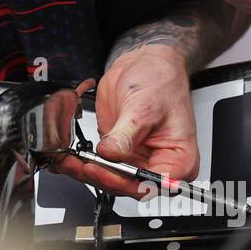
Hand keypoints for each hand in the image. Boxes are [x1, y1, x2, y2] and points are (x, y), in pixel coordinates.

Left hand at [54, 47, 198, 197]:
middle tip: (83, 165)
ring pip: (111, 180)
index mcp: (179, 159)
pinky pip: (101, 166)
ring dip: (89, 173)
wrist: (146, 63)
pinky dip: (85, 164)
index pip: (153, 184)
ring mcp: (137, 161)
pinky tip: (73, 159)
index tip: (106, 170)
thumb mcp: (144, 107)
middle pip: (129, 186)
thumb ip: (126, 134)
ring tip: (72, 162)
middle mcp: (159, 165)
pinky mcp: (119, 154)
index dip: (127, 181)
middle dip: (103, 177)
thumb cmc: (161, 81)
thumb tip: (111, 154)